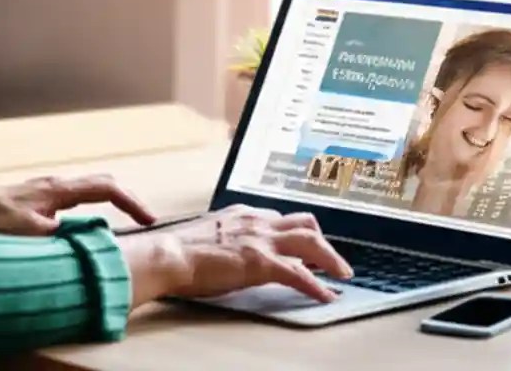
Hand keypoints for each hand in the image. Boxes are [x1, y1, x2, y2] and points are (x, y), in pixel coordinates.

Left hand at [0, 174, 156, 235]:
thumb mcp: (25, 234)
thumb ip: (57, 236)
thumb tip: (85, 242)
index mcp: (58, 190)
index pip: (107, 188)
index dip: (131, 202)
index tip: (148, 220)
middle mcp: (55, 185)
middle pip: (103, 184)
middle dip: (127, 200)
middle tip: (144, 221)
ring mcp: (46, 191)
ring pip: (88, 192)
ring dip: (110, 205)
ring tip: (125, 226)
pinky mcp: (37, 201)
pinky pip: (74, 202)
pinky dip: (91, 211)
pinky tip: (87, 231)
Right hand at [118, 205, 353, 307]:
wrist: (168, 255)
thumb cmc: (178, 250)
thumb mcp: (208, 234)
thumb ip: (226, 236)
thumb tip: (229, 248)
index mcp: (243, 214)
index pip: (280, 219)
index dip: (296, 233)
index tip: (305, 245)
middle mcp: (257, 221)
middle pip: (304, 223)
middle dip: (322, 240)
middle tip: (332, 260)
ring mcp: (261, 240)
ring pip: (311, 242)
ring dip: (331, 259)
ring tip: (343, 274)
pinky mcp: (261, 262)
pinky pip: (299, 274)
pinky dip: (317, 287)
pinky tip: (327, 297)